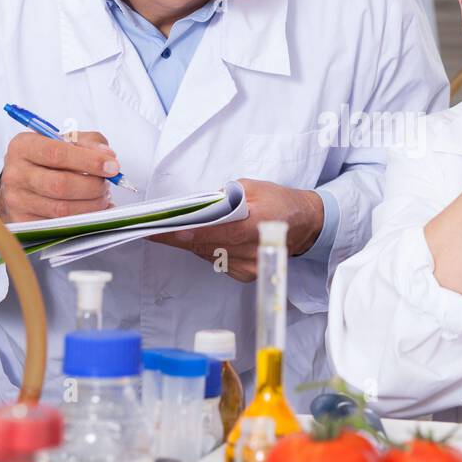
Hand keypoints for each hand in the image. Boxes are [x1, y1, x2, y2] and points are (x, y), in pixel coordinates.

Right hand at [0, 130, 115, 221]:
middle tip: (107, 184)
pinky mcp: (23, 222)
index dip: (88, 161)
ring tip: (102, 196)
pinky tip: (94, 210)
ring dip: (91, 205)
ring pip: (61, 209)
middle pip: (60, 185)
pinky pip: (59, 226)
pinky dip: (84, 220)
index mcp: (23, 146)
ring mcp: (16, 200)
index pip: (56, 153)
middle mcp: (15, 173)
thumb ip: (90, 143)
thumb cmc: (50, 158)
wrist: (24, 180)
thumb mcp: (67, 141)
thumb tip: (108, 157)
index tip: (112, 166)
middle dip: (92, 186)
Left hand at [155, 178, 324, 281]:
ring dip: (193, 244)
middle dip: (181, 237)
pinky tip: (206, 240)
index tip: (164, 232)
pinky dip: (208, 251)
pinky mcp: (247, 274)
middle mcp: (254, 250)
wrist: (305, 224)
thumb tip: (199, 206)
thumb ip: (225, 196)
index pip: (217, 232)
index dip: (190, 233)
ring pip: (210, 255)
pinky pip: (218, 262)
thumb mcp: (253, 187)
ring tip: (175, 232)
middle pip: (208, 246)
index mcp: (256, 224)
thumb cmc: (280, 202)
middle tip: (156, 230)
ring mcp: (250, 265)